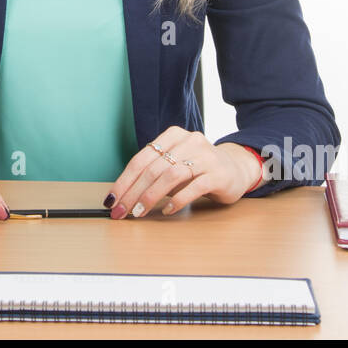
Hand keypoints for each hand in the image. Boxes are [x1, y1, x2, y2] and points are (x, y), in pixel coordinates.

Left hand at [105, 127, 262, 218]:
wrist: (235, 169)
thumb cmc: (198, 168)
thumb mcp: (174, 164)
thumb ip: (153, 173)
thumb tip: (123, 195)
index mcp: (173, 136)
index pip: (141, 159)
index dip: (124, 181)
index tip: (112, 200)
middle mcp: (189, 142)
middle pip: (153, 168)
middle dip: (133, 193)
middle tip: (121, 212)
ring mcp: (205, 157)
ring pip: (170, 176)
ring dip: (150, 196)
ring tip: (139, 212)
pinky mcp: (218, 174)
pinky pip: (193, 187)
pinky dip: (177, 200)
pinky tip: (167, 211)